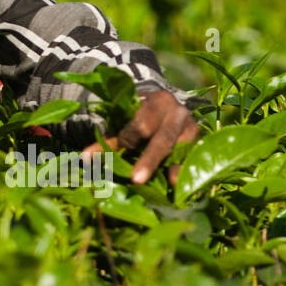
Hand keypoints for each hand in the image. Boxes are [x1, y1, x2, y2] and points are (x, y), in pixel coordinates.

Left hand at [80, 89, 199, 185]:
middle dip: (149, 160)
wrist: (167, 105)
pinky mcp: (199, 143)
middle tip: (136, 179)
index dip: (128, 140)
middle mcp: (178, 112)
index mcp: (157, 101)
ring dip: (173, 168)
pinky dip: (183, 171)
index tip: (119, 152)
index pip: (142, 124)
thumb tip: (85, 158)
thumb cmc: (141, 113)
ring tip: (170, 184)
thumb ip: (109, 139)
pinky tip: (178, 184)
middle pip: (162, 139)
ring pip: (180, 150)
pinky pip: (191, 159)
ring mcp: (192, 128)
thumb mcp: (126, 120)